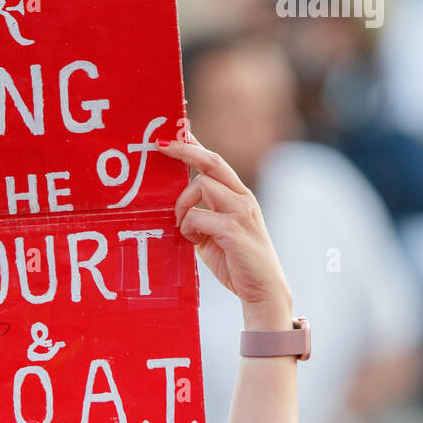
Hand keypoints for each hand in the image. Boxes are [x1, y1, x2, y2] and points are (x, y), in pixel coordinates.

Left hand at [157, 131, 291, 324]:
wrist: (262, 290)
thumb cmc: (237, 263)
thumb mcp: (214, 236)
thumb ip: (200, 219)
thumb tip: (177, 212)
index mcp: (238, 196)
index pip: (215, 161)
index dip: (194, 144)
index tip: (175, 131)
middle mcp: (242, 198)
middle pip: (211, 161)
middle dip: (184, 149)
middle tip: (159, 146)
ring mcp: (240, 212)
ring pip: (201, 186)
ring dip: (182, 205)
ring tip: (182, 228)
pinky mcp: (234, 230)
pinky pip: (198, 217)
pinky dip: (188, 227)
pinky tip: (192, 241)